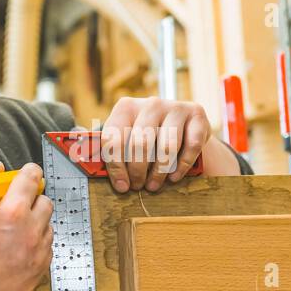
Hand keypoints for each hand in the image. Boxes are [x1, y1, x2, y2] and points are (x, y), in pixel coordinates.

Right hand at [0, 161, 51, 290]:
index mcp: (12, 213)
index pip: (31, 180)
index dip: (29, 172)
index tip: (29, 173)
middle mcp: (30, 234)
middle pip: (45, 203)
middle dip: (32, 200)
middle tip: (15, 204)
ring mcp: (36, 256)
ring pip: (47, 228)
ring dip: (35, 224)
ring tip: (11, 231)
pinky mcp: (37, 274)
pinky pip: (45, 251)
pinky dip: (35, 246)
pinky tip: (14, 249)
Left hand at [99, 96, 239, 191]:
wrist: (184, 128)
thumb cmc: (149, 140)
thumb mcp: (128, 140)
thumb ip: (112, 152)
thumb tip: (93, 167)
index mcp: (126, 107)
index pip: (114, 138)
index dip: (116, 166)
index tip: (122, 186)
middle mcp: (150, 103)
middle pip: (140, 143)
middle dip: (138, 171)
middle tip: (138, 187)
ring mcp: (175, 107)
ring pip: (166, 147)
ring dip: (160, 172)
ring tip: (154, 185)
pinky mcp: (197, 114)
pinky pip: (190, 146)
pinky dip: (182, 166)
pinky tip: (174, 177)